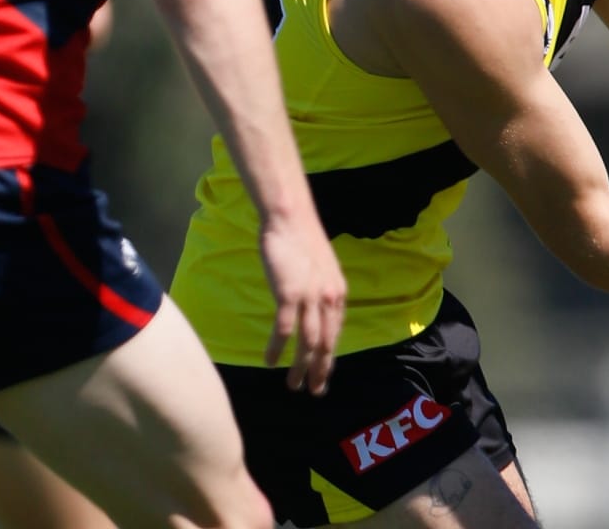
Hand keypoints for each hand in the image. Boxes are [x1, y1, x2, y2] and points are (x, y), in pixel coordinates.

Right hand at [258, 210, 346, 394]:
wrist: (291, 218)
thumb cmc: (301, 240)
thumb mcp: (320, 269)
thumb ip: (321, 291)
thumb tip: (315, 310)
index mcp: (338, 293)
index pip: (335, 333)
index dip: (330, 357)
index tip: (323, 374)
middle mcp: (329, 299)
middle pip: (326, 344)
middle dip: (320, 371)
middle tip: (314, 392)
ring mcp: (310, 298)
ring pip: (308, 343)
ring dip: (300, 368)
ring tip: (293, 386)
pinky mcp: (289, 294)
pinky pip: (284, 330)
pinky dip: (277, 350)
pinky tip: (270, 363)